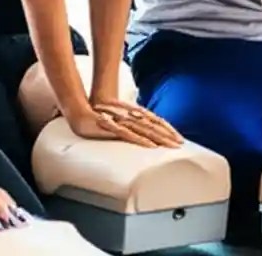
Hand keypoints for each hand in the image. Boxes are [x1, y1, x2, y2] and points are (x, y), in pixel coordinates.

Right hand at [67, 100, 184, 147]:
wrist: (80, 115)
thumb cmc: (100, 119)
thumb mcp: (119, 122)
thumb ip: (132, 126)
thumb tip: (144, 132)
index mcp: (133, 114)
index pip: (155, 121)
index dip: (168, 129)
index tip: (179, 138)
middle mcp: (131, 116)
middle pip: (153, 126)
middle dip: (168, 135)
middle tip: (180, 144)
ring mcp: (122, 121)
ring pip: (145, 130)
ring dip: (159, 138)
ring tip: (171, 146)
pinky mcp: (113, 127)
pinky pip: (130, 135)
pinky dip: (141, 140)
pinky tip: (150, 146)